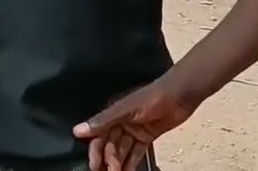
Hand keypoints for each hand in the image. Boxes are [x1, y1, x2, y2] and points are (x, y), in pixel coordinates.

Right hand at [73, 79, 195, 170]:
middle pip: (111, 145)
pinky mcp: (147, 136)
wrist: (180, 94)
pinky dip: (132, 162)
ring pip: (123, 150)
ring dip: (119, 163)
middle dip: (109, 160)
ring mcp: (134, 130)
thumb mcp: (126, 109)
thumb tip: (77, 131)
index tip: (94, 166)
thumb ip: (103, 121)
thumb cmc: (152, 97)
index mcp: (114, 113)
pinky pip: (136, 151)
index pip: (99, 135)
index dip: (96, 152)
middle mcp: (121, 122)